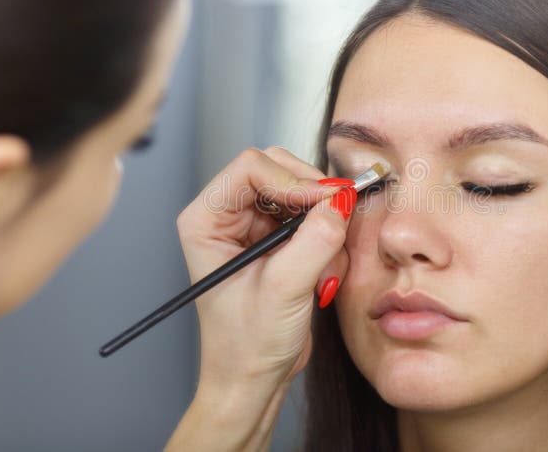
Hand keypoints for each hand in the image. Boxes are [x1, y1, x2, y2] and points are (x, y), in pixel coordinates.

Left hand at [177, 146, 353, 392]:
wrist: (253, 379)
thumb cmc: (246, 345)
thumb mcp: (282, 291)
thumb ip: (313, 242)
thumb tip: (340, 202)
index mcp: (207, 220)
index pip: (251, 167)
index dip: (292, 179)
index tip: (326, 202)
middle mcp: (227, 216)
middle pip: (279, 170)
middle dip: (312, 197)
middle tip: (336, 220)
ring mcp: (254, 226)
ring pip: (301, 191)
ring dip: (323, 223)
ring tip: (323, 269)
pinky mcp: (277, 239)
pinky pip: (313, 216)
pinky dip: (328, 239)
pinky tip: (323, 276)